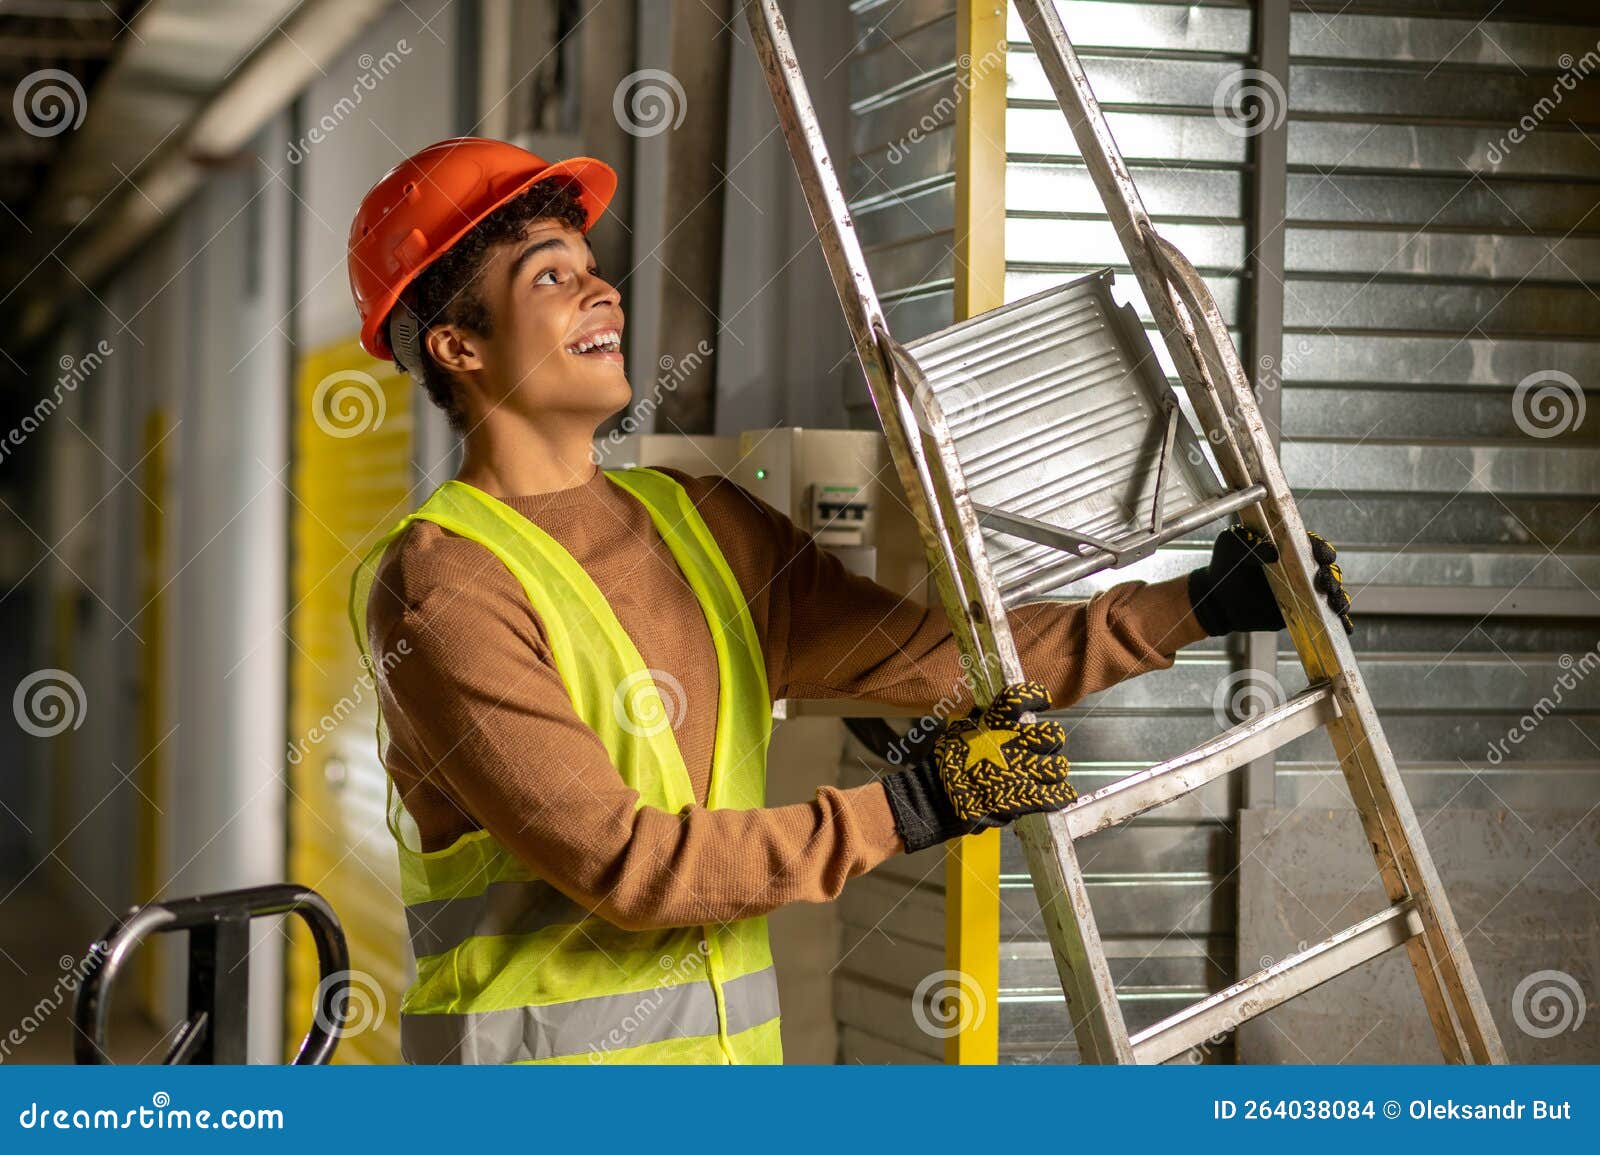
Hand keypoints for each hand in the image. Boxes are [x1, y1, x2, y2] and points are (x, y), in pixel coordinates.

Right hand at [881, 681, 1075, 852]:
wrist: (935, 796)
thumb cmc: (946, 764)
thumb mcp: (960, 731)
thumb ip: (984, 724)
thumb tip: (997, 719)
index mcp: (994, 723)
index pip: (1020, 698)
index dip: (1036, 696)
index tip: (1043, 700)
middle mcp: (1011, 743)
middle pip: (1052, 736)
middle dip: (1051, 743)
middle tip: (1042, 751)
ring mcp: (1019, 771)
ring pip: (1057, 767)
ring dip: (1054, 771)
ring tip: (1046, 776)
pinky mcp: (1022, 797)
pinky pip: (1055, 795)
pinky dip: (1060, 796)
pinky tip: (1060, 795)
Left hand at [1186, 523, 1353, 635]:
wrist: (1217, 599)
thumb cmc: (1225, 565)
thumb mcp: (1230, 545)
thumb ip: (1247, 542)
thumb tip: (1270, 552)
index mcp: (1289, 548)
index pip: (1313, 546)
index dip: (1322, 550)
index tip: (1322, 556)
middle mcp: (1301, 568)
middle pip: (1328, 570)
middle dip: (1332, 576)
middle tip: (1325, 583)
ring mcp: (1304, 591)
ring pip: (1332, 592)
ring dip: (1339, 597)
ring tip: (1334, 604)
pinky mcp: (1303, 612)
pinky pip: (1326, 616)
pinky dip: (1339, 621)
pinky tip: (1345, 627)